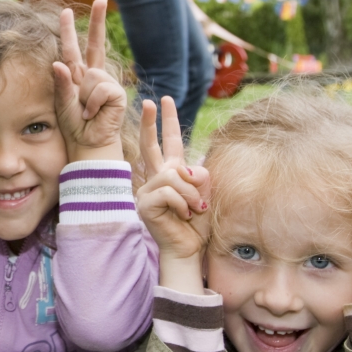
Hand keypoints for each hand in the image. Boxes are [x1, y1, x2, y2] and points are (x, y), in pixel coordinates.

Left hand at [53, 0, 126, 161]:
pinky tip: (95, 113)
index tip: (68, 11)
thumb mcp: (62, 104)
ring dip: (84, 96)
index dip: (69, 30)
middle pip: (94, 43)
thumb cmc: (74, 127)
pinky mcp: (116, 93)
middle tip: (101, 0)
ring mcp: (106, 83)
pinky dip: (94, 103)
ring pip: (92, 75)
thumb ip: (61, 84)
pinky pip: (101, 88)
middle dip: (98, 21)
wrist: (89, 144)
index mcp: (76, 76)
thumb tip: (57, 63)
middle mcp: (92, 76)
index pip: (71, 49)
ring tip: (86, 111)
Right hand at [136, 97, 210, 293]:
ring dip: (191, 194)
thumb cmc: (197, 225)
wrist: (188, 250)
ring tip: (194, 210)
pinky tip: (183, 216)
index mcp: (171, 174)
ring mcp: (148, 190)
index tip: (164, 101)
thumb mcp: (206, 193)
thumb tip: (185, 169)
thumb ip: (198, 175)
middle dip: (151, 122)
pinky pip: (170, 192)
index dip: (167, 122)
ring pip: (174, 175)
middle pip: (151, 145)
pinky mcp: (145, 203)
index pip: (168, 144)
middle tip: (149, 101)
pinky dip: (184, 204)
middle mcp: (156, 179)